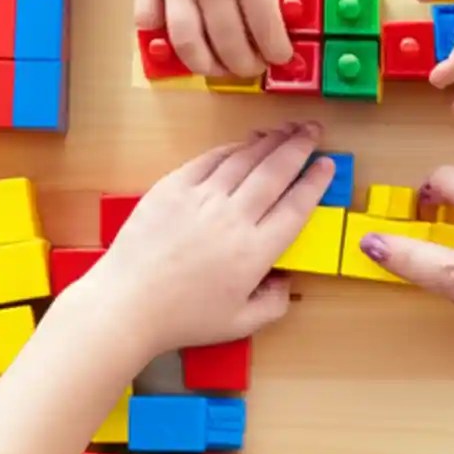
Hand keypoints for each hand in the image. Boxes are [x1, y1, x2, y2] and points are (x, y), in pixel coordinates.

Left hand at [78, 123, 333, 359]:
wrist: (127, 304)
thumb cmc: (183, 319)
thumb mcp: (239, 324)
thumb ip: (273, 303)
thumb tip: (287, 280)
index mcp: (255, 251)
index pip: (296, 207)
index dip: (315, 182)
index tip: (327, 164)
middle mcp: (233, 218)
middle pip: (274, 172)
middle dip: (299, 147)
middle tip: (313, 130)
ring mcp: (201, 198)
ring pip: (244, 159)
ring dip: (269, 141)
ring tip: (286, 129)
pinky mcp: (172, 188)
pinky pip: (209, 159)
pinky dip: (230, 148)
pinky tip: (243, 143)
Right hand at [119, 0, 332, 76]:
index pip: (266, 25)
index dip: (276, 50)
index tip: (281, 57)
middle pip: (228, 42)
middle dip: (245, 65)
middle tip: (253, 66)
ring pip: (187, 42)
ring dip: (205, 65)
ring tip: (218, 67)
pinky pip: (147, 20)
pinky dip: (158, 39)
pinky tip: (176, 42)